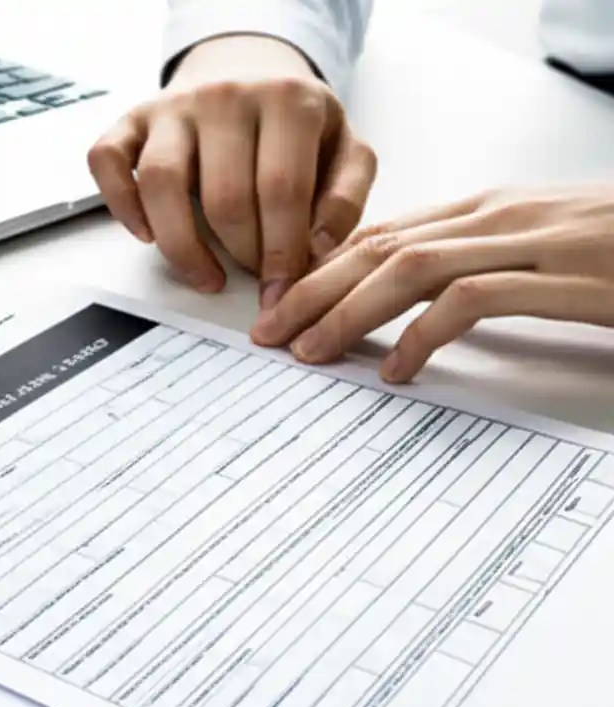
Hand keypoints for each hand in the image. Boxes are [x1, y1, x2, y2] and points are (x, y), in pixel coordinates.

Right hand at [87, 34, 376, 307]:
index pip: (281, 189)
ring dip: (182, 247)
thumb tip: (314, 250)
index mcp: (286, 99)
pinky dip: (120, 204)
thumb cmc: (293, 126)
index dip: (282, 252)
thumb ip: (344, 199)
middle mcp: (225, 96)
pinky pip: (107, 161)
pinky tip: (148, 234)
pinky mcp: (133, 119)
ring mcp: (173, 106)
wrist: (247, 71)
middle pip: (223, 196)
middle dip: (242, 254)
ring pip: (160, 184)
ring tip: (206, 276)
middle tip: (254, 277)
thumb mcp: (344, 150)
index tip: (282, 289)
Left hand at [250, 184, 613, 381]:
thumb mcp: (541, 248)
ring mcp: (533, 243)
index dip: (322, 266)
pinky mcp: (566, 279)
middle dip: (312, 288)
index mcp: (490, 208)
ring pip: (409, 267)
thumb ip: (478, 261)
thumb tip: (412, 294)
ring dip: (347, 311)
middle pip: (379, 245)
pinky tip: (395, 370)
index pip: (384, 230)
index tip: (281, 302)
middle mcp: (500, 216)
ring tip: (308, 351)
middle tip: (267, 331)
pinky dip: (422, 335)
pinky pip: (471, 301)